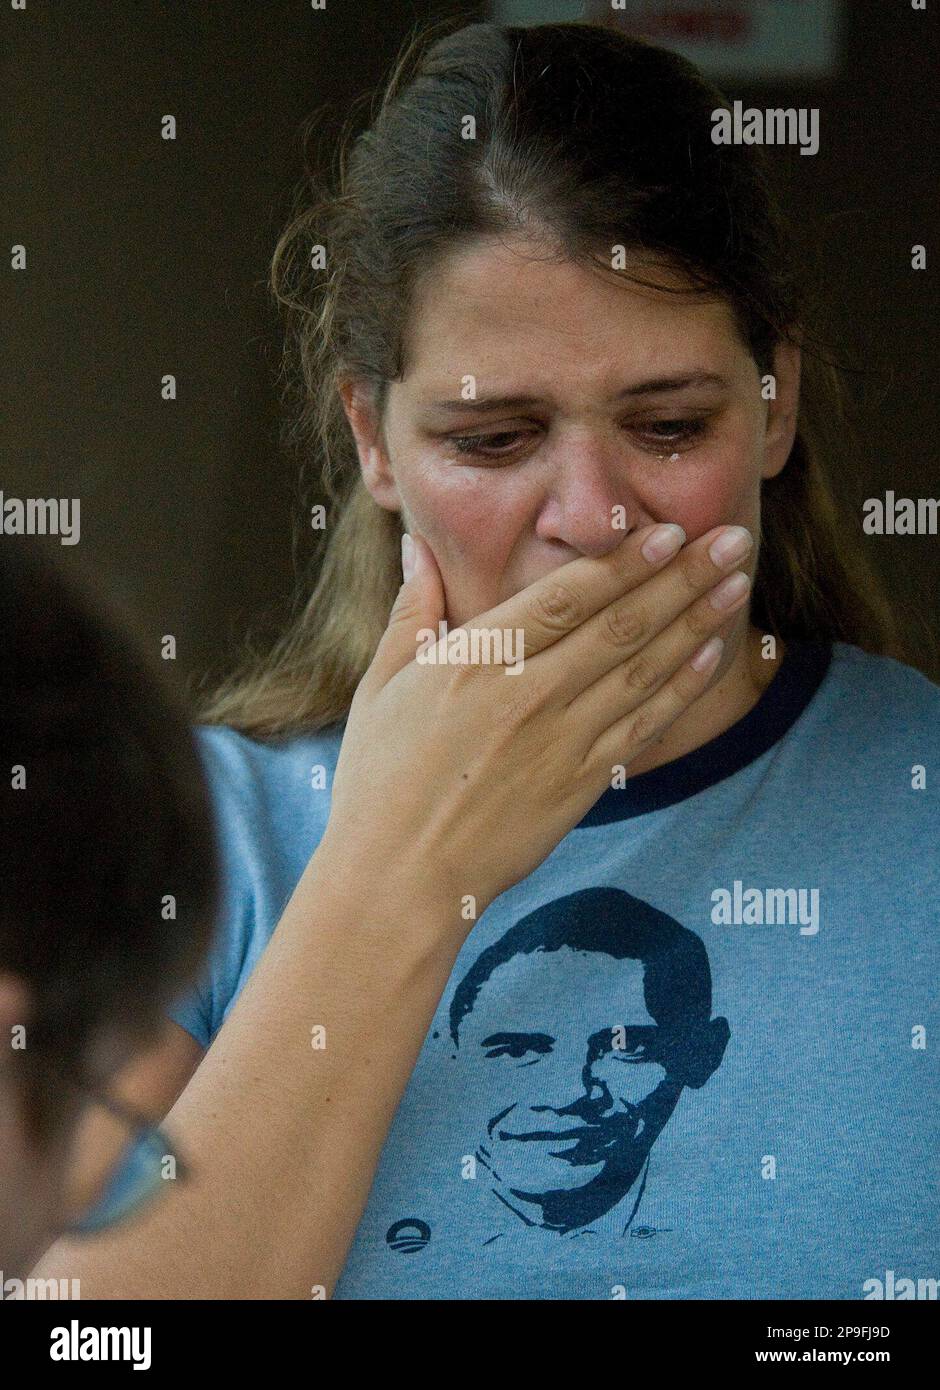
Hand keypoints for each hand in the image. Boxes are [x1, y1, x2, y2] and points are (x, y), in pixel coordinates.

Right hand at [316, 521, 751, 930]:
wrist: (399, 877)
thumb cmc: (380, 780)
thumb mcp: (382, 686)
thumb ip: (412, 612)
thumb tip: (417, 548)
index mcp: (478, 659)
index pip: (569, 596)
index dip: (626, 560)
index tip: (669, 530)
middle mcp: (530, 694)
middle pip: (622, 623)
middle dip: (684, 576)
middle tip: (732, 539)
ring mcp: (561, 741)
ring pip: (644, 669)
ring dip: (697, 622)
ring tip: (737, 583)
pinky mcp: (580, 784)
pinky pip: (643, 726)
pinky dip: (682, 688)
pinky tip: (712, 654)